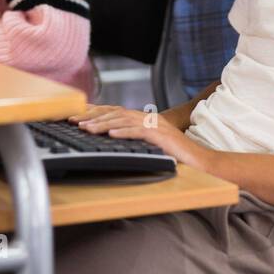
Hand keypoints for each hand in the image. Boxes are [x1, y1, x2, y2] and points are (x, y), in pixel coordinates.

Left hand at [67, 105, 210, 171]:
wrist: (200, 162)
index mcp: (144, 120)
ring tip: (86, 128)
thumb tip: (108, 141)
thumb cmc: (175, 157)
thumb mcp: (149, 146)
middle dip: (92, 116)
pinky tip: (111, 134)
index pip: (115, 111)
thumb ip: (133, 140)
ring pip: (124, 120)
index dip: (95, 112)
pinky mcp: (162, 136)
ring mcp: (156, 126)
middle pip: (115, 113)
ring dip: (103, 123)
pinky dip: (124, 131)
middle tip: (73, 121)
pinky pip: (140, 131)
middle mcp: (148, 119)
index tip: (76, 115)